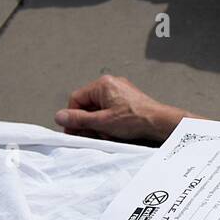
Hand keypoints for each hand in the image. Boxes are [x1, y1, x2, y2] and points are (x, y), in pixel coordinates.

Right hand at [54, 74, 185, 143]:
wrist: (160, 123)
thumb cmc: (135, 119)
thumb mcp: (102, 122)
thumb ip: (79, 120)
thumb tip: (60, 117)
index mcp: (102, 84)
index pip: (76, 100)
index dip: (73, 117)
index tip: (73, 131)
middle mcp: (111, 84)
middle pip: (88, 105)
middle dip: (89, 123)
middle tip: (92, 135)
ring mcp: (120, 92)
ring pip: (99, 110)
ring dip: (100, 125)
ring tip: (108, 134)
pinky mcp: (127, 100)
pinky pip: (110, 111)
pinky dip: (109, 123)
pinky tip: (116, 132)